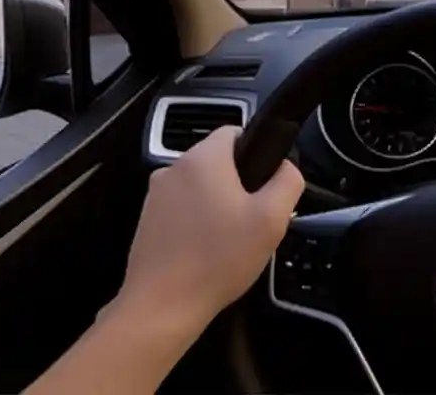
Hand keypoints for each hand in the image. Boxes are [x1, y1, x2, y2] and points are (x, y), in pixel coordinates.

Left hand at [116, 126, 303, 330]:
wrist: (163, 305)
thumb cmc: (218, 259)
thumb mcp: (272, 219)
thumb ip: (288, 181)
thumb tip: (287, 168)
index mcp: (203, 159)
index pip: (236, 130)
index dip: (258, 153)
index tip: (266, 185)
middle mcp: (174, 169)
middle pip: (218, 162)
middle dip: (239, 184)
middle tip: (254, 220)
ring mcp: (155, 195)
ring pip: (200, 187)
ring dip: (217, 205)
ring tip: (230, 241)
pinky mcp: (147, 220)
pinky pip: (182, 209)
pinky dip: (197, 223)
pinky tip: (207, 252)